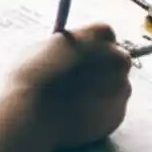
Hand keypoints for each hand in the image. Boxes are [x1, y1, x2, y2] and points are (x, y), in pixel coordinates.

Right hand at [0, 23, 133, 151]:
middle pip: (116, 60)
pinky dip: (98, 112)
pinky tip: (75, 116)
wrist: (29, 114)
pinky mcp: (117, 115)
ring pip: (115, 87)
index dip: (92, 46)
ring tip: (71, 102)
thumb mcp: (45, 47)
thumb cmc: (30, 76)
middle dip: (102, 68)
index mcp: (100, 35)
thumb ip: (67, 47)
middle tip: (78, 81)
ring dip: (101, 91)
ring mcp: (121, 88)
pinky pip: (110, 110)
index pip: (105, 34)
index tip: (80, 56)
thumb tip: (71, 51)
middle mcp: (118, 59)